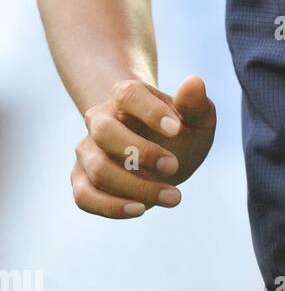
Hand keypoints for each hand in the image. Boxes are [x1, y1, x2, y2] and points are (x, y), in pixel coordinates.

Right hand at [71, 74, 215, 217]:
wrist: (162, 152)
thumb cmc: (179, 131)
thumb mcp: (197, 117)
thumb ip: (195, 103)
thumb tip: (193, 82)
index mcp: (126, 94)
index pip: (128, 95)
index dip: (150, 112)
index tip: (176, 130)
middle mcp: (100, 119)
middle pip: (105, 132)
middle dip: (140, 153)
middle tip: (174, 166)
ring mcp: (87, 150)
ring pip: (98, 169)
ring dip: (136, 187)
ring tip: (173, 196)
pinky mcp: (82, 179)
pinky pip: (85, 196)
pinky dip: (111, 206)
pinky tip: (141, 209)